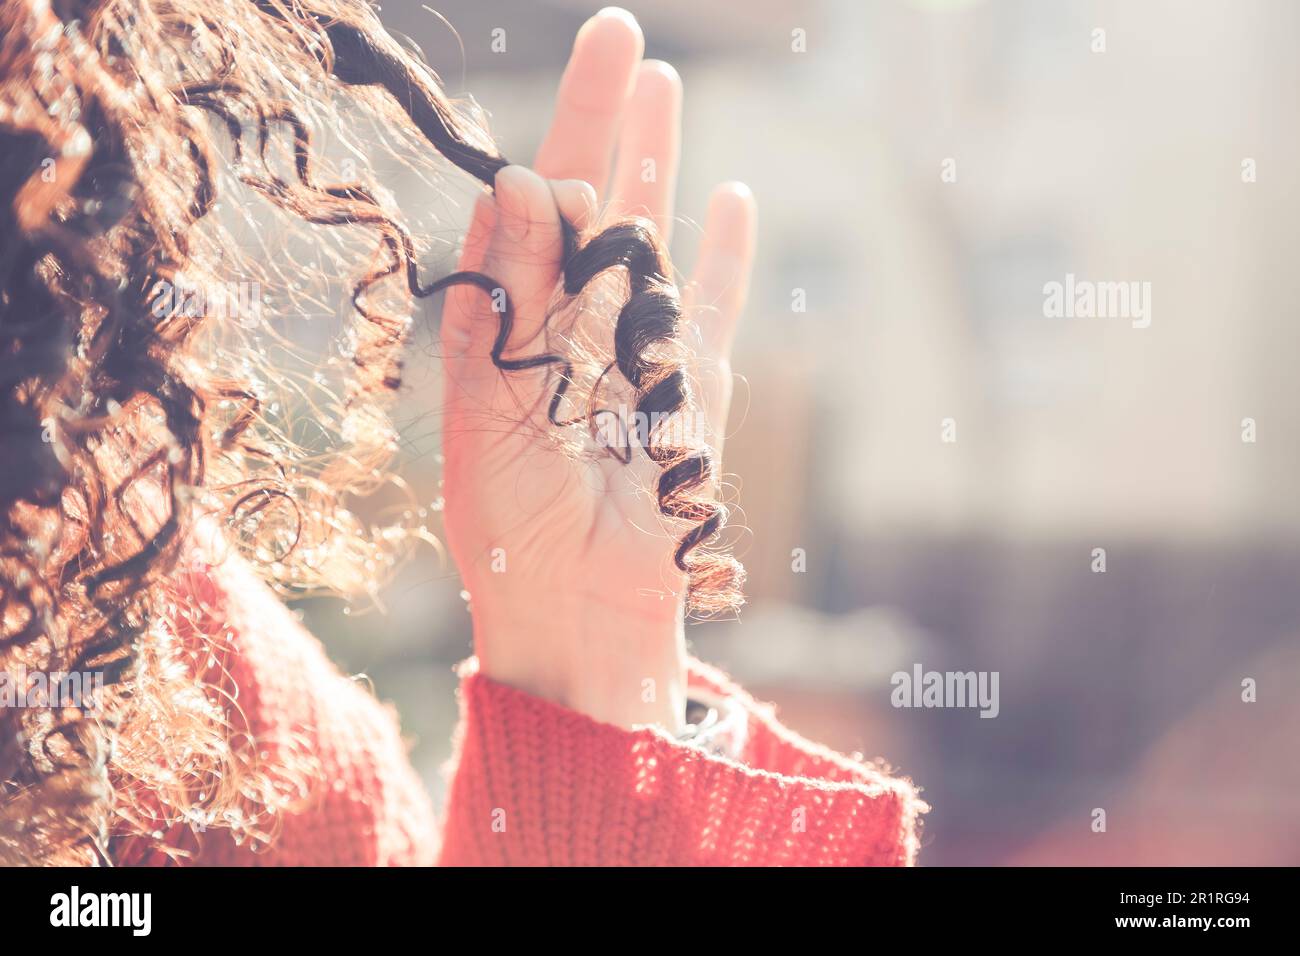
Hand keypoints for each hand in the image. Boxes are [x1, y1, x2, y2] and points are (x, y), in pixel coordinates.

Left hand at [439, 8, 755, 730]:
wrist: (579, 616)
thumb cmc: (511, 533)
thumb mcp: (488, 411)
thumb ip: (506, 302)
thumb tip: (522, 185)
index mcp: (514, 333)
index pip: (533, 219)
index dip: (550, 144)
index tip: (567, 73)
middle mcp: (575, 333)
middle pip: (597, 210)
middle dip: (607, 125)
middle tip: (622, 39)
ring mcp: (642, 359)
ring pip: (655, 245)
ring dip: (660, 167)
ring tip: (665, 89)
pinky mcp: (698, 396)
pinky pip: (716, 314)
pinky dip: (727, 261)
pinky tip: (734, 201)